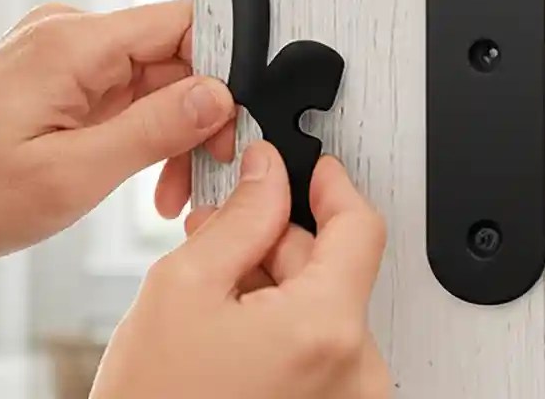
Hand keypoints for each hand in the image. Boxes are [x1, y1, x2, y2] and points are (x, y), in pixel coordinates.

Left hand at [0, 0, 236, 261]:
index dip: (224, 68)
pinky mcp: (49, 76)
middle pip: (171, 54)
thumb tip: (218, 95)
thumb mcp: (73, 175)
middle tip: (201, 175)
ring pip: (149, 79)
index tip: (235, 121)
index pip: (183, 21)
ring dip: (167, 132)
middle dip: (196, 115)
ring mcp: (55, 53)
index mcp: (70, 43)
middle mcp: (64, 33)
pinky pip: (117, 93)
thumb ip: (153, 129)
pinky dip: (136, 133)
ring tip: (166, 192)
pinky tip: (140, 177)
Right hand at [91, 142, 390, 398]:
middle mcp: (354, 370)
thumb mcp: (182, 289)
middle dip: (277, 241)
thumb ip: (239, 218)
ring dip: (275, 285)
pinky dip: (281, 326)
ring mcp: (348, 398)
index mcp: (325, 329)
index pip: (361, 227)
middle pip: (334, 268)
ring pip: (322, 307)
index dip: (334, 186)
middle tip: (220, 232)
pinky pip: (318, 348)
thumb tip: (266, 173)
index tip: (316, 170)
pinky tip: (230, 329)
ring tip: (211, 294)